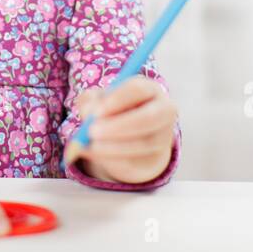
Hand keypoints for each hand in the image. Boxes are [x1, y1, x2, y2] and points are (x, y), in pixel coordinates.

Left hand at [63, 76, 177, 184]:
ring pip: (142, 144)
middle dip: (118, 126)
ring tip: (89, 146)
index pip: (138, 90)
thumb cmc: (112, 110)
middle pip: (147, 118)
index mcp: (149, 89)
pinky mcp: (156, 159)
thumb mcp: (98, 101)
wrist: (128, 136)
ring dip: (112, 147)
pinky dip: (111, 160)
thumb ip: (90, 101)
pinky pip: (136, 162)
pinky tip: (93, 154)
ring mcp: (163, 137)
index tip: (96, 112)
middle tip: (91, 132)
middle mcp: (163, 111)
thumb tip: (89, 112)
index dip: (117, 100)